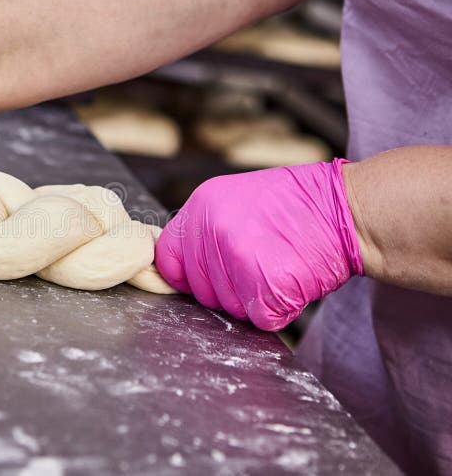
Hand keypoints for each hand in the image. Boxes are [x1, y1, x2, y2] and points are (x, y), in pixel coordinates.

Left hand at [155, 159, 363, 330]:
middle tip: (260, 269)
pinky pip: (259, 318)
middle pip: (199, 290)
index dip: (184, 275)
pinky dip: (278, 311)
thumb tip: (183, 267)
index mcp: (202, 205)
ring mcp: (238, 257)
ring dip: (253, 301)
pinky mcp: (264, 284)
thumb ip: (206, 231)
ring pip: (228, 307)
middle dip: (226, 291)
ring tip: (279, 268)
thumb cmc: (299, 208)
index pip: (168, 257)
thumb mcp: (238, 200)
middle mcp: (213, 229)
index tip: (201, 280)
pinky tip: (292, 283)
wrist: (349, 210)